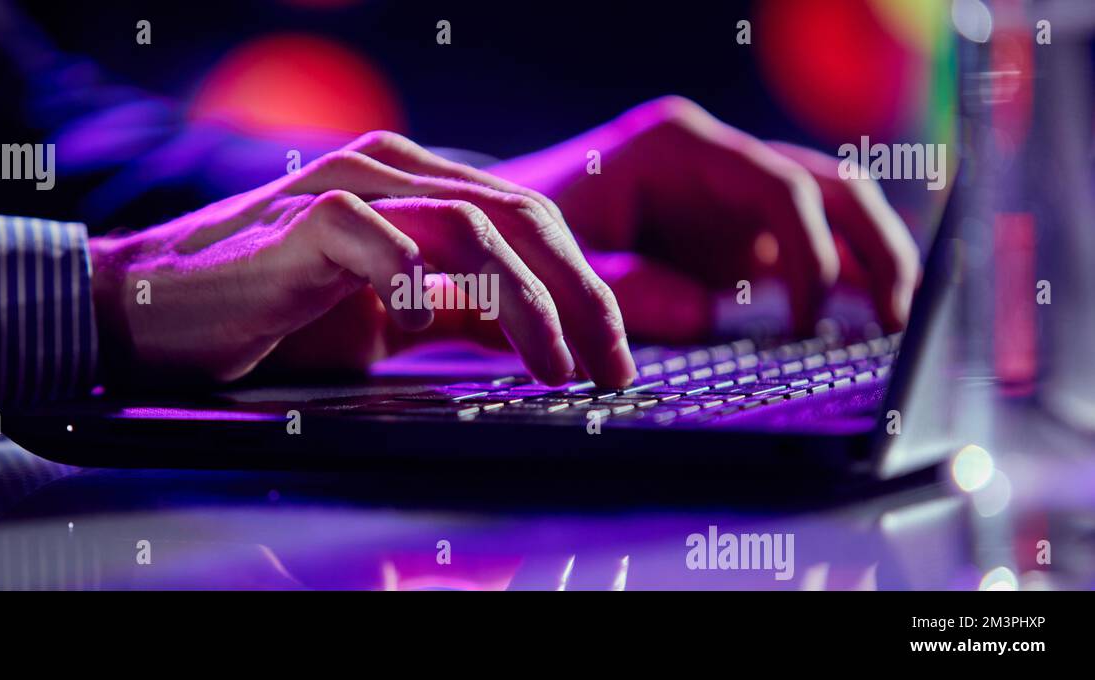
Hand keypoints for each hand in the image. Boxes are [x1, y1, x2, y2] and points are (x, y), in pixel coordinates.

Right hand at [88, 132, 635, 388]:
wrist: (148, 304)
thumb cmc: (264, 310)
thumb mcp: (383, 312)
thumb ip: (455, 310)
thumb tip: (534, 335)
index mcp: (417, 184)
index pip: (530, 220)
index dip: (585, 286)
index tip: (614, 355)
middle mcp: (393, 170)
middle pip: (520, 217)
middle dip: (581, 296)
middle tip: (609, 366)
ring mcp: (348, 187)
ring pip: (470, 228)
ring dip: (525, 303)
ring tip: (551, 367)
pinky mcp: (303, 220)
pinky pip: (382, 243)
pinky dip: (419, 288)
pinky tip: (430, 333)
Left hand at [488, 96, 921, 339]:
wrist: (504, 232)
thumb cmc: (531, 235)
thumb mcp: (565, 260)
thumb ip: (628, 287)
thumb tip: (707, 319)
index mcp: (679, 146)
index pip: (776, 183)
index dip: (808, 250)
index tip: (806, 320)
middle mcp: (718, 162)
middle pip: (826, 184)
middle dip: (872, 245)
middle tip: (897, 315)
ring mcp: (732, 198)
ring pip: (831, 210)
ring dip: (871, 259)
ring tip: (895, 322)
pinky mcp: (735, 236)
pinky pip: (804, 250)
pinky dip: (835, 283)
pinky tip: (858, 326)